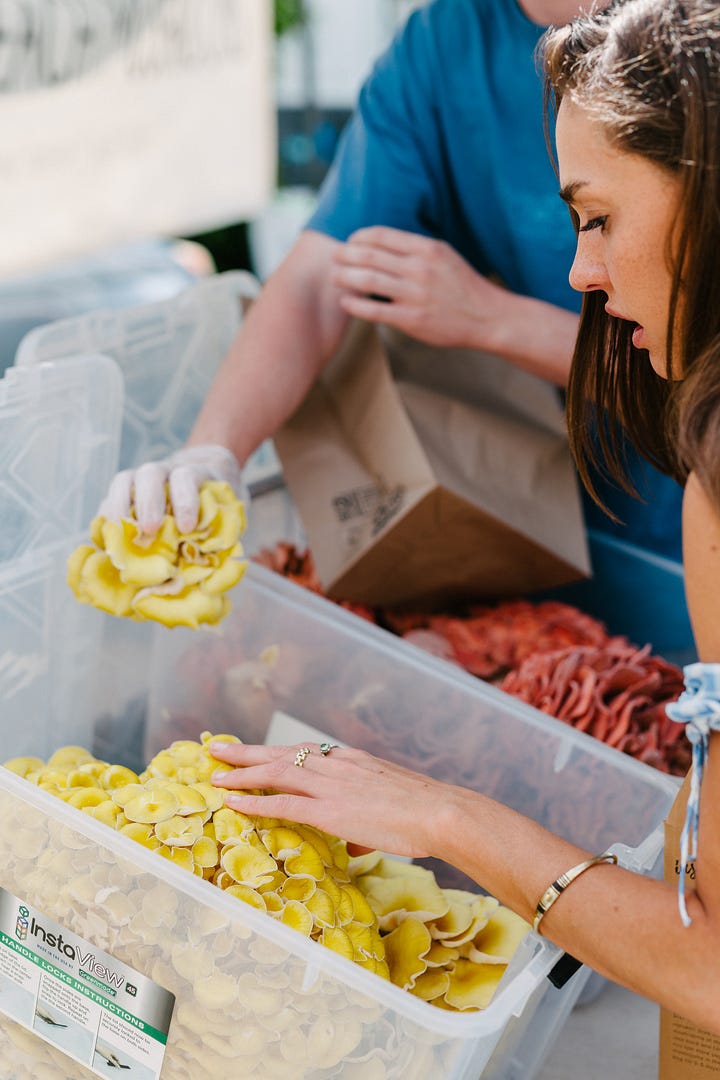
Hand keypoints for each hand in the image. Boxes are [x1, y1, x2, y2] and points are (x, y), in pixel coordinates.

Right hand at [99, 443, 245, 534]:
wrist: (207, 470)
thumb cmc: (218, 502)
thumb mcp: (229, 513)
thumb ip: (221, 537)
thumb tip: (210, 576)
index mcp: (195, 472)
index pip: (186, 477)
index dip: (186, 501)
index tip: (187, 528)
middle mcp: (165, 471)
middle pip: (151, 474)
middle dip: (149, 503)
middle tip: (150, 530)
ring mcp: (142, 478)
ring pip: (124, 481)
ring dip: (120, 506)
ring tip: (119, 534)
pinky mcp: (126, 492)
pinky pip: (110, 498)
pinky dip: (106, 516)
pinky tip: (105, 539)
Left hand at [209, 740, 454, 858]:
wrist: (439, 811)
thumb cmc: (423, 813)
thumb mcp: (390, 807)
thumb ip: (366, 823)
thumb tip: (357, 844)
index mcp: (351, 761)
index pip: (303, 751)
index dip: (274, 751)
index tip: (253, 750)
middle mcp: (336, 765)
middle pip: (280, 753)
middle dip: (246, 752)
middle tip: (217, 748)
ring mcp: (331, 785)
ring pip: (274, 772)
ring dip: (241, 773)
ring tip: (215, 774)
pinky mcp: (329, 809)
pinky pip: (282, 803)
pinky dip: (255, 801)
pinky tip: (233, 802)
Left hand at [330, 226, 505, 349]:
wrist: (487, 316)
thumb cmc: (463, 286)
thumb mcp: (444, 255)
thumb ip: (415, 249)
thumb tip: (382, 243)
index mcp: (427, 249)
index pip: (383, 236)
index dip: (360, 236)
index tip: (351, 241)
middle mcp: (419, 269)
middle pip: (370, 256)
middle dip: (346, 254)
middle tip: (334, 256)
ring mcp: (415, 295)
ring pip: (368, 280)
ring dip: (345, 276)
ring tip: (334, 276)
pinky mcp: (412, 320)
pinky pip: (375, 311)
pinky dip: (355, 305)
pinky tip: (345, 302)